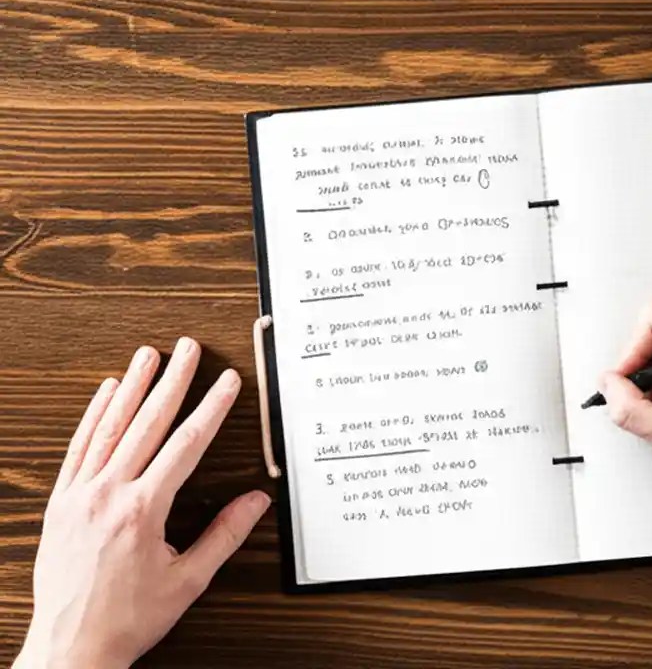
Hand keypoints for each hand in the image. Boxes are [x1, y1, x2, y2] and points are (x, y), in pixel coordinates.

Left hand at [16, 339, 270, 668]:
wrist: (70, 648)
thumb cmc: (128, 620)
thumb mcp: (188, 580)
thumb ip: (224, 535)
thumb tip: (256, 502)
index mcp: (143, 511)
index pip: (185, 446)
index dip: (210, 409)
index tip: (226, 382)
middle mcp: (107, 496)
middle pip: (146, 424)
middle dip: (172, 382)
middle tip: (187, 349)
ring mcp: (79, 496)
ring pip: (109, 428)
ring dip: (131, 388)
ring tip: (148, 355)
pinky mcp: (60, 504)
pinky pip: (77, 449)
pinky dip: (92, 417)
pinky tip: (105, 393)